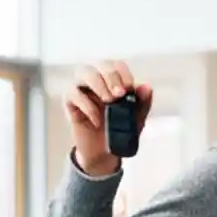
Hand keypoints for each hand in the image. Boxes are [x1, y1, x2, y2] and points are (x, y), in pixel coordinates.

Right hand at [64, 60, 153, 176]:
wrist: (104, 152)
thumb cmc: (119, 129)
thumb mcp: (136, 118)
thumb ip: (142, 102)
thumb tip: (147, 87)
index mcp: (113, 79)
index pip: (117, 65)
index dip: (123, 74)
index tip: (130, 89)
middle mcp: (96, 79)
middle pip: (101, 64)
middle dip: (111, 76)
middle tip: (120, 94)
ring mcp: (81, 88)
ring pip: (84, 72)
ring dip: (98, 84)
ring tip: (109, 101)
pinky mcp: (70, 102)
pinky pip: (73, 94)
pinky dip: (86, 105)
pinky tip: (97, 119)